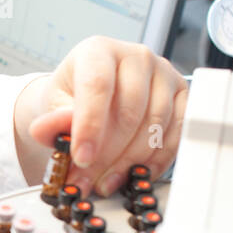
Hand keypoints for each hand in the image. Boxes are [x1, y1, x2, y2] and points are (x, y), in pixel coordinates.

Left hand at [13, 37, 187, 197]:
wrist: (92, 93)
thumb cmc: (73, 95)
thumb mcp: (53, 105)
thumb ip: (52, 120)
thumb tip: (50, 130)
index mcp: (99, 50)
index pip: (98, 86)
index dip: (90, 126)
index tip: (82, 158)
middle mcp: (135, 56)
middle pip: (129, 111)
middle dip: (107, 154)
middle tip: (88, 180)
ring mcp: (163, 73)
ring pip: (154, 125)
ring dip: (130, 162)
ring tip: (106, 181)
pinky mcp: (181, 95)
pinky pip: (176, 132)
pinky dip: (156, 160)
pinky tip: (135, 173)